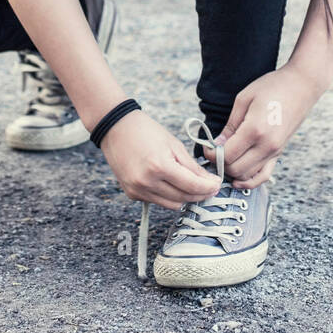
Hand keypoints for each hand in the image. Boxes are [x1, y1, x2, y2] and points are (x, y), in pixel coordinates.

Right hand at [100, 110, 221, 209]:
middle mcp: (147, 182)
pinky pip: (157, 201)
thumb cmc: (146, 130)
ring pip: (171, 204)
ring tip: (191, 185)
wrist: (115, 128)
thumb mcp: (174, 144)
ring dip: (184, 197)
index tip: (217, 184)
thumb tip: (210, 182)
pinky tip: (170, 183)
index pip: (192, 186)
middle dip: (200, 194)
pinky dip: (168, 195)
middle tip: (209, 186)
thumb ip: (192, 166)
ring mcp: (138, 190)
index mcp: (159, 166)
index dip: (208, 187)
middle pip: (183, 198)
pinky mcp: (132, 194)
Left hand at [203, 62, 327, 189]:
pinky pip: (264, 176)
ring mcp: (275, 151)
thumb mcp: (244, 98)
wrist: (302, 86)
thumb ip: (230, 124)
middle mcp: (267, 145)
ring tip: (224, 159)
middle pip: (236, 169)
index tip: (206, 147)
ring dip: (232, 172)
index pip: (227, 154)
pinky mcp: (279, 153)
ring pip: (248, 175)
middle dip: (220, 163)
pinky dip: (250, 181)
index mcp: (255, 129)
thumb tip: (218, 143)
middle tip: (213, 151)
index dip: (212, 153)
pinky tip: (238, 179)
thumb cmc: (272, 86)